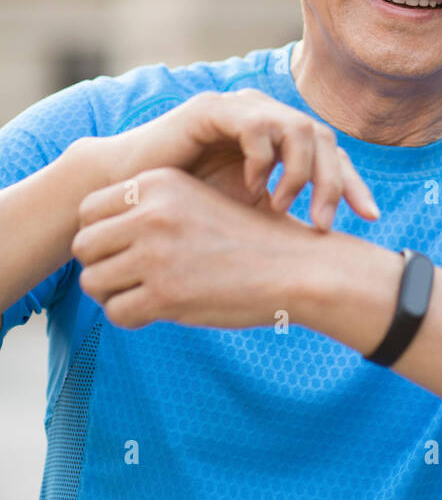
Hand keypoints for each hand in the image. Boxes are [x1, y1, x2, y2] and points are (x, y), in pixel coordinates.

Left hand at [72, 166, 319, 328]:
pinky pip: (117, 312)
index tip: (122, 248)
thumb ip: (152, 209)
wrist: (298, 267)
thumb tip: (94, 234)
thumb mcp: (198, 202)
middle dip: (100, 264)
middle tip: (129, 277)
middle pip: (84, 244)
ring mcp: (157, 253)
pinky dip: (133, 316)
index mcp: (161, 182)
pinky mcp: (166, 294)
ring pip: (93, 281)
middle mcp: (153, 212)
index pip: (89, 208)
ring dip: (113, 293)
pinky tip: (160, 310)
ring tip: (145, 294)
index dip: (99, 233)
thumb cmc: (249, 238)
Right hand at [81, 88, 378, 230]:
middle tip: (324, 222)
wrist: (124, 193)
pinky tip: (253, 189)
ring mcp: (241, 108)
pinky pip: (255, 125)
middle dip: (333, 181)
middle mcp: (266, 115)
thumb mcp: (245, 212)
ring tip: (282, 207)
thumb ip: (281, 214)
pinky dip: (262, 158)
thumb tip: (328, 252)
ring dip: (297, 171)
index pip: (331, 153)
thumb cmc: (185, 207)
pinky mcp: (212, 110)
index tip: (371, 219)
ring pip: (297, 127)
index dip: (353, 183)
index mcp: (280, 137)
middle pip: (323, 137)